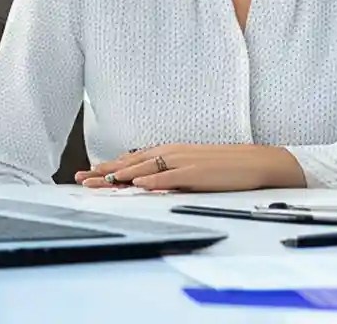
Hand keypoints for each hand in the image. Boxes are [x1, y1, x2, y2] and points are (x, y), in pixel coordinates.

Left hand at [74, 144, 305, 191]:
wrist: (254, 162)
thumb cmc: (224, 166)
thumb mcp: (191, 167)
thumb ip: (168, 172)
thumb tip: (146, 180)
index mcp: (169, 152)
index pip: (132, 159)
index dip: (108, 167)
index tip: (89, 173)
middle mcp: (171, 153)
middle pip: (131, 162)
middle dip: (104, 172)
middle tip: (82, 178)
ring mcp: (183, 161)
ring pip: (144, 167)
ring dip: (120, 174)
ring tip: (99, 181)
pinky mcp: (195, 172)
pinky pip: (169, 176)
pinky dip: (152, 179)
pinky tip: (138, 183)